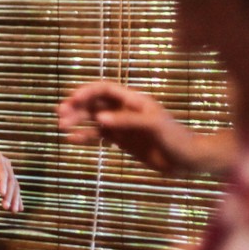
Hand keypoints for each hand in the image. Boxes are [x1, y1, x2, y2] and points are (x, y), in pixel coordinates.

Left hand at [0, 138, 22, 211]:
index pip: (1, 172)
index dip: (2, 183)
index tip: (2, 195)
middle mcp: (6, 163)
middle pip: (10, 180)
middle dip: (9, 194)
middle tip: (6, 207)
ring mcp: (9, 169)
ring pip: (14, 185)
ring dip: (15, 198)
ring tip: (13, 211)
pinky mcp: (8, 175)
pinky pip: (14, 187)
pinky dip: (17, 197)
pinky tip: (20, 208)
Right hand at [57, 81, 200, 173]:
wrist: (188, 160)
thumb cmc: (175, 138)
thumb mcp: (153, 126)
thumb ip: (126, 121)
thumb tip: (99, 119)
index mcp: (133, 100)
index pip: (105, 90)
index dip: (87, 92)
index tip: (71, 100)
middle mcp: (124, 110)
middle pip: (94, 103)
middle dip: (76, 108)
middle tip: (60, 116)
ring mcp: (121, 125)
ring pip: (93, 119)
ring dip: (77, 121)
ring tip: (61, 127)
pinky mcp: (121, 140)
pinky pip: (98, 136)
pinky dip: (85, 137)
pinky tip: (72, 140)